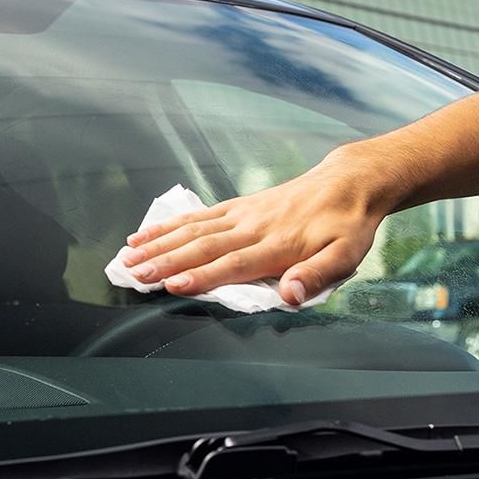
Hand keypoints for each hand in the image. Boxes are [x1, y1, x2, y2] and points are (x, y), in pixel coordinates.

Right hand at [117, 144, 393, 306]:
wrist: (349, 184)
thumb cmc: (348, 226)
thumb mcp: (346, 255)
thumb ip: (317, 275)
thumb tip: (291, 295)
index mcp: (278, 244)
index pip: (234, 263)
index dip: (204, 275)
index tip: (173, 286)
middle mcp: (254, 227)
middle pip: (204, 246)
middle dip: (167, 262)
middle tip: (134, 275)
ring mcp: (243, 214)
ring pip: (194, 230)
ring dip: (159, 243)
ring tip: (128, 256)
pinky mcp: (239, 206)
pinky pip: (199, 215)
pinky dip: (170, 225)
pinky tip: (146, 233)